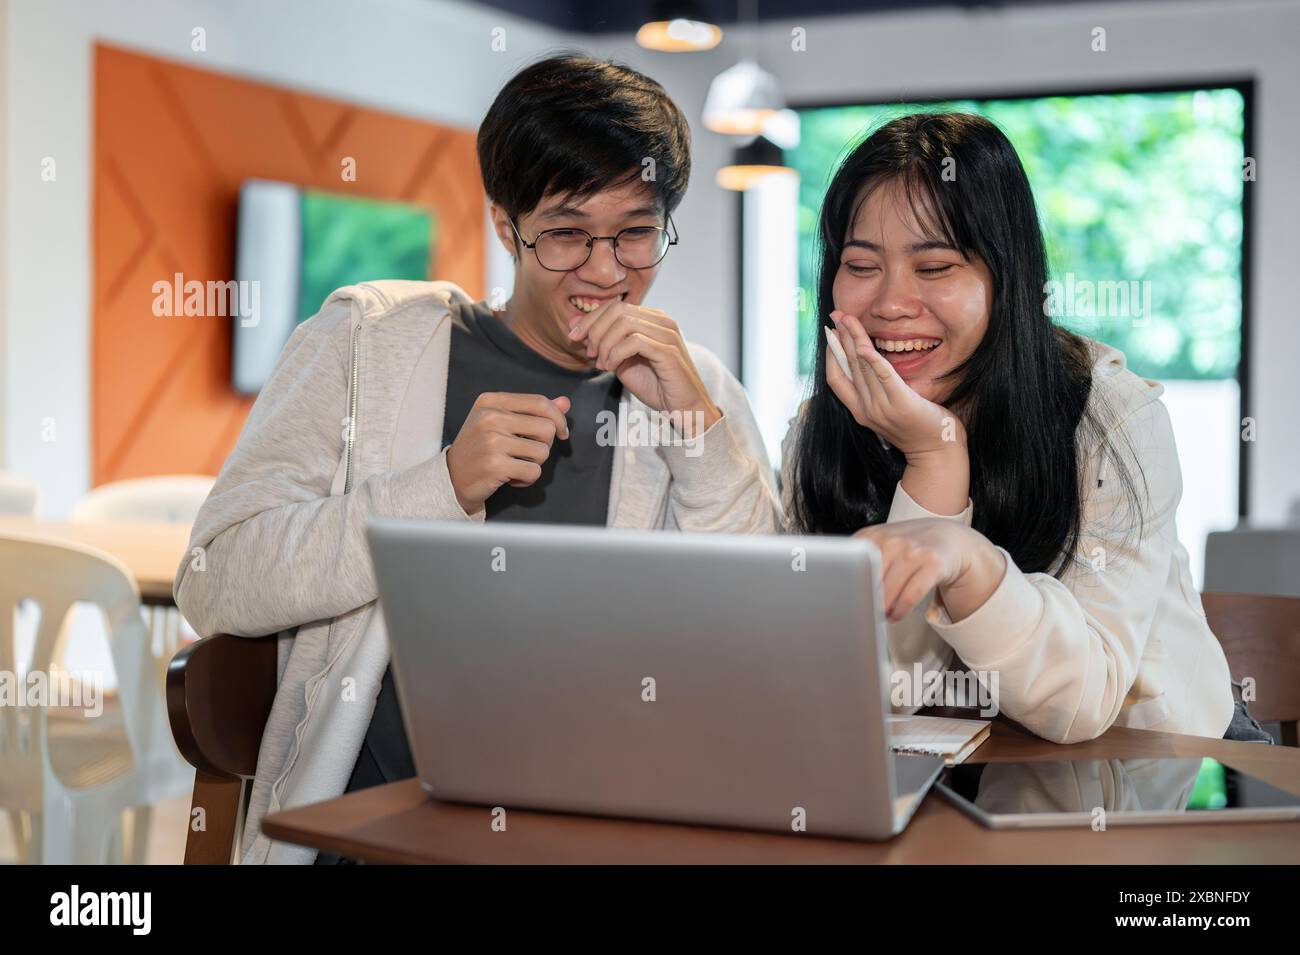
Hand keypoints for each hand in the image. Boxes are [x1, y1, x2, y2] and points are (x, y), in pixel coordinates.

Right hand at [446, 392, 570, 513]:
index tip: (562, 432)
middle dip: (544, 445)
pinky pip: (533, 471)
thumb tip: (565, 402)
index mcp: (492, 401)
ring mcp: (492, 441)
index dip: (559, 419)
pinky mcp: (495, 465)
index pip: (541, 402)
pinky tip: (510, 477)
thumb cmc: (480, 447)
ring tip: (514, 464)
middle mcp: (491, 417)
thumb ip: (534, 411)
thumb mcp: (501, 422)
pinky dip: (527, 479)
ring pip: (543, 451)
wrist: (451, 477)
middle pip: (547, 428)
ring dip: (534, 463)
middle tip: (526, 453)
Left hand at [568, 300, 719, 434]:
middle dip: (595, 330)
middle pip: (618, 310)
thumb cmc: (656, 386)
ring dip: (605, 343)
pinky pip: (634, 341)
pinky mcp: (669, 351)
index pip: (615, 306)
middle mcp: (662, 321)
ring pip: (624, 323)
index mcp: (652, 319)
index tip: (574, 337)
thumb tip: (577, 325)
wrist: (684, 408)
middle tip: (589, 353)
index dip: (590, 319)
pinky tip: (611, 367)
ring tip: (601, 363)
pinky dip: (616, 353)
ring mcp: (668, 334)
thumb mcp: (622, 361)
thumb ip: (605, 343)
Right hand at [826, 310, 963, 458]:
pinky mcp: (901, 403)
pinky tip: (864, 346)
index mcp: (860, 412)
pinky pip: (884, 376)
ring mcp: (882, 408)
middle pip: (848, 367)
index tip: (831, 335)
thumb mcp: (890, 412)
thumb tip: (870, 368)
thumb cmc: (918, 430)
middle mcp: (866, 410)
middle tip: (836, 316)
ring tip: (848, 319)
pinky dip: (872, 360)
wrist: (937, 453)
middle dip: (840, 338)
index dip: (831, 355)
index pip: (836, 380)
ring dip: (854, 339)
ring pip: (863, 367)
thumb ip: (877, 393)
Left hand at [854, 519, 1004, 622]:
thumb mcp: (881, 543)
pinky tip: (896, 614)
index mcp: (872, 536)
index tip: (845, 601)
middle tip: (867, 611)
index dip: (847, 588)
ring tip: (883, 614)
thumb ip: (859, 559)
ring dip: (883, 611)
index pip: (849, 567)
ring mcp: (913, 552)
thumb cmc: (908, 545)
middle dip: (866, 602)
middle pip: (868, 584)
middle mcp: (892, 541)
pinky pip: (909, 598)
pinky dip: (900, 611)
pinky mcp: (933, 565)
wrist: (948, 538)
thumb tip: (837, 588)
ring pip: (888, 594)